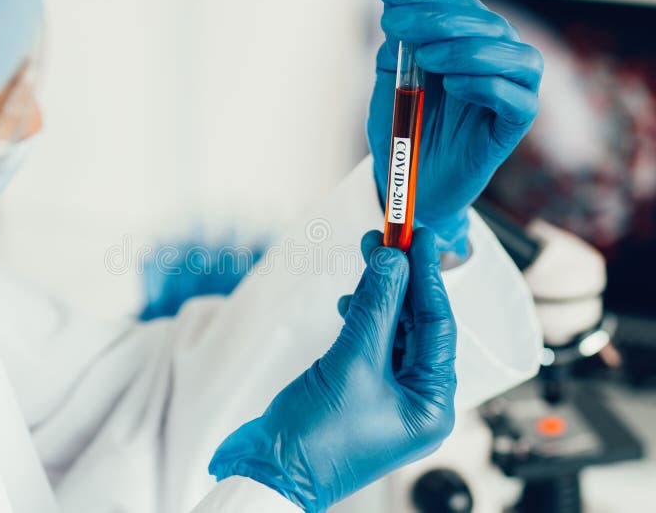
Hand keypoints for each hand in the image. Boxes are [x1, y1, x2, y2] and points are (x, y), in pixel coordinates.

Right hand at [208, 229, 456, 511]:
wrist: (270, 472)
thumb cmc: (316, 438)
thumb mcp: (351, 363)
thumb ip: (375, 307)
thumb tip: (392, 261)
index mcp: (431, 403)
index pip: (438, 325)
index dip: (427, 276)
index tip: (418, 237)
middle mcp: (416, 400)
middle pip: (416, 325)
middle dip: (401, 279)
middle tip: (390, 236)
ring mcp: (387, 396)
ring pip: (392, 330)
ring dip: (378, 293)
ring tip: (367, 255)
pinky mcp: (359, 390)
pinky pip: (370, 344)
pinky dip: (361, 317)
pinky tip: (350, 300)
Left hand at [369, 0, 542, 252]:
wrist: (404, 184)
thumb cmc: (401, 131)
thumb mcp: (391, 82)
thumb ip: (398, 47)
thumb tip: (397, 7)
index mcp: (466, 44)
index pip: (458, 4)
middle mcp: (495, 62)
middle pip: (486, 24)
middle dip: (436, 18)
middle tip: (393, 23)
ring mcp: (508, 95)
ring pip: (514, 56)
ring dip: (468, 49)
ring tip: (425, 59)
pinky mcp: (511, 130)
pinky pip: (518, 102)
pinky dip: (488, 87)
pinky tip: (453, 86)